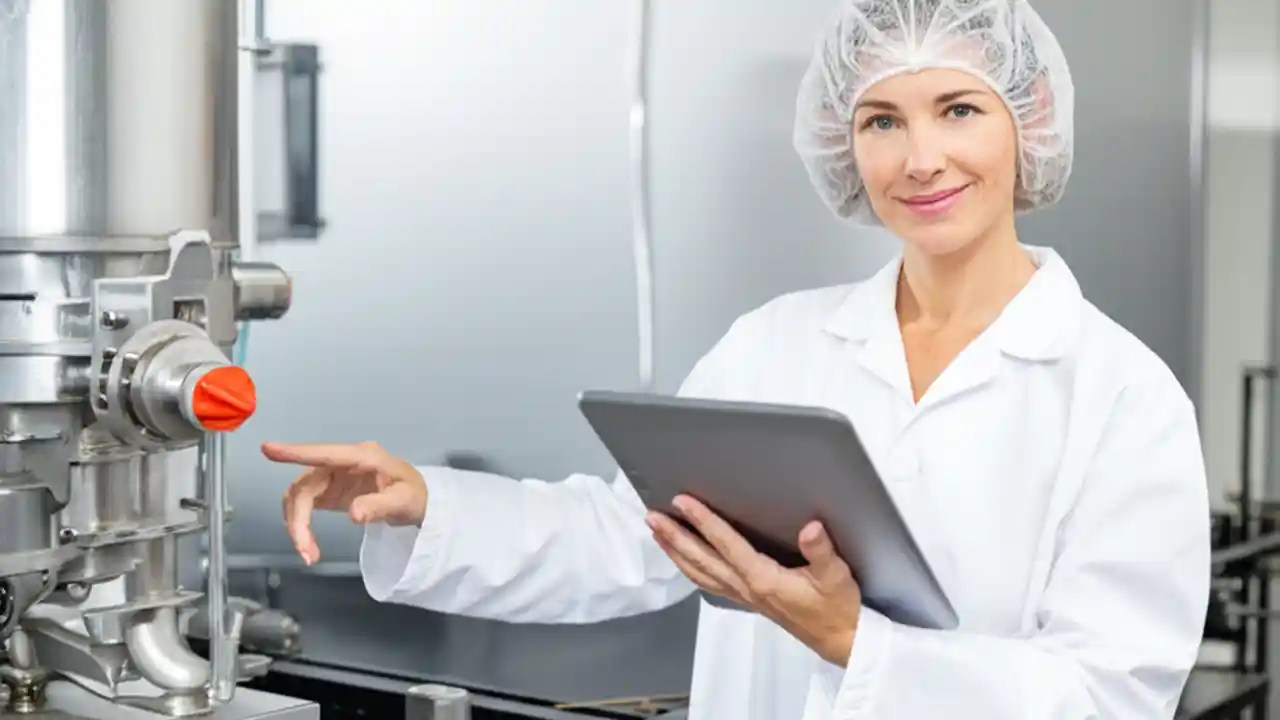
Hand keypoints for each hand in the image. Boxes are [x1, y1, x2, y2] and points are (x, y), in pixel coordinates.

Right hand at [264, 441, 427, 565]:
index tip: (268, 450)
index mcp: (362, 457)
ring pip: (300, 496)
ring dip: (297, 524)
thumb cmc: (415, 495)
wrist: (420, 502)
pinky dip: (300, 524)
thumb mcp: (404, 502)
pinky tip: (308, 544)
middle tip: (305, 550)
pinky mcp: (330, 491)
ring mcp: (334, 476)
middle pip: (306, 485)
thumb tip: (354, 514)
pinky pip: (304, 504)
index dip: (296, 453)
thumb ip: (379, 506)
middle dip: (299, 518)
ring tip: (309, 553)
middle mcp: (343, 464)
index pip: (324, 454)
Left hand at [647, 495, 861, 666]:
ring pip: (700, 573)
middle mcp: (747, 588)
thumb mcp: (837, 577)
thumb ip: (822, 552)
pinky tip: (683, 558)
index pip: (727, 545)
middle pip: (702, 559)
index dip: (704, 521)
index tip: (684, 502)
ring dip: (676, 552)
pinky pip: (709, 582)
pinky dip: (690, 567)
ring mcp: (744, 596)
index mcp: (764, 579)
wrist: (842, 640)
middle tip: (652, 516)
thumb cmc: (839, 608)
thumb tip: (811, 528)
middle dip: (675, 536)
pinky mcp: (748, 600)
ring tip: (657, 532)